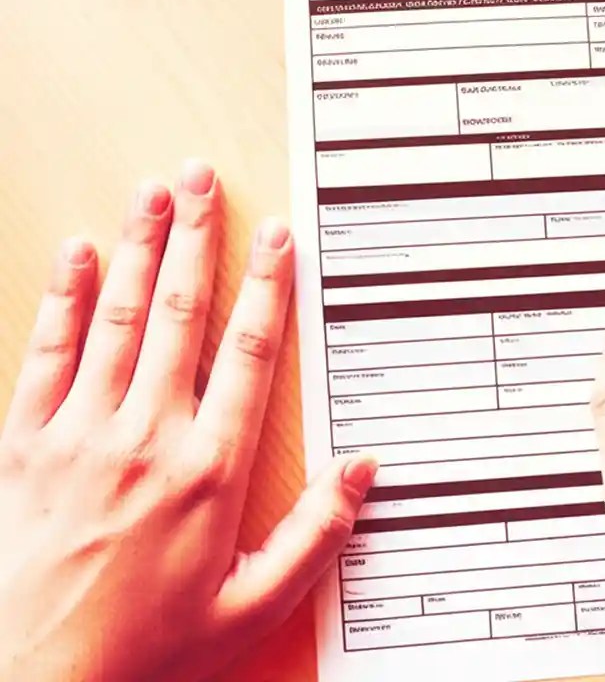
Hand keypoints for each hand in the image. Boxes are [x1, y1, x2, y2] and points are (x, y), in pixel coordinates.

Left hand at [0, 161, 377, 681]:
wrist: (38, 679)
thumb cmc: (146, 648)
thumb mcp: (252, 607)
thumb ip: (315, 536)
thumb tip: (362, 473)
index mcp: (207, 473)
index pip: (246, 356)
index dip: (266, 288)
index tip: (275, 238)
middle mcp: (143, 440)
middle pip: (178, 316)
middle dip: (195, 240)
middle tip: (203, 181)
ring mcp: (78, 436)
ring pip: (115, 320)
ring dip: (136, 250)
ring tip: (152, 195)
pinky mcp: (23, 447)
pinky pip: (44, 355)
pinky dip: (60, 300)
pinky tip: (75, 255)